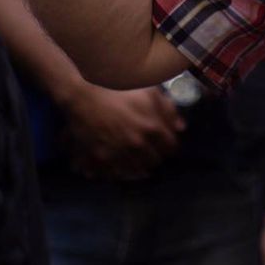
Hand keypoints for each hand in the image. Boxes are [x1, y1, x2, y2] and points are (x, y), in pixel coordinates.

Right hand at [60, 84, 184, 181]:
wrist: (84, 93)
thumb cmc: (119, 89)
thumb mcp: (150, 91)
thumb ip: (168, 110)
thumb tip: (180, 128)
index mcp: (152, 129)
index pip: (170, 149)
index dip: (169, 145)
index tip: (165, 142)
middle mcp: (137, 145)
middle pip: (154, 162)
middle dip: (154, 156)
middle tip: (150, 150)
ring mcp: (118, 154)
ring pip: (135, 172)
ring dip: (138, 166)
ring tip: (136, 159)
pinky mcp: (99, 159)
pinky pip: (113, 175)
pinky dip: (118, 173)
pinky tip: (119, 165)